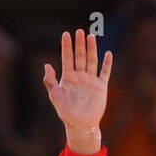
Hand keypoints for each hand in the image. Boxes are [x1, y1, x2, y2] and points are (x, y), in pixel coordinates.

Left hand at [43, 29, 111, 148]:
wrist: (80, 124)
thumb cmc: (66, 112)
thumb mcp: (55, 96)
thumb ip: (50, 81)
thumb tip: (46, 65)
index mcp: (68, 77)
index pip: (67, 57)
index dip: (67, 46)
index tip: (66, 34)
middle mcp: (80, 76)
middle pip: (80, 56)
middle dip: (80, 44)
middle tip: (80, 31)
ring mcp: (91, 81)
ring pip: (92, 61)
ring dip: (92, 49)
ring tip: (91, 37)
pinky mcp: (101, 87)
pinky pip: (104, 73)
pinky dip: (107, 64)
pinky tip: (108, 54)